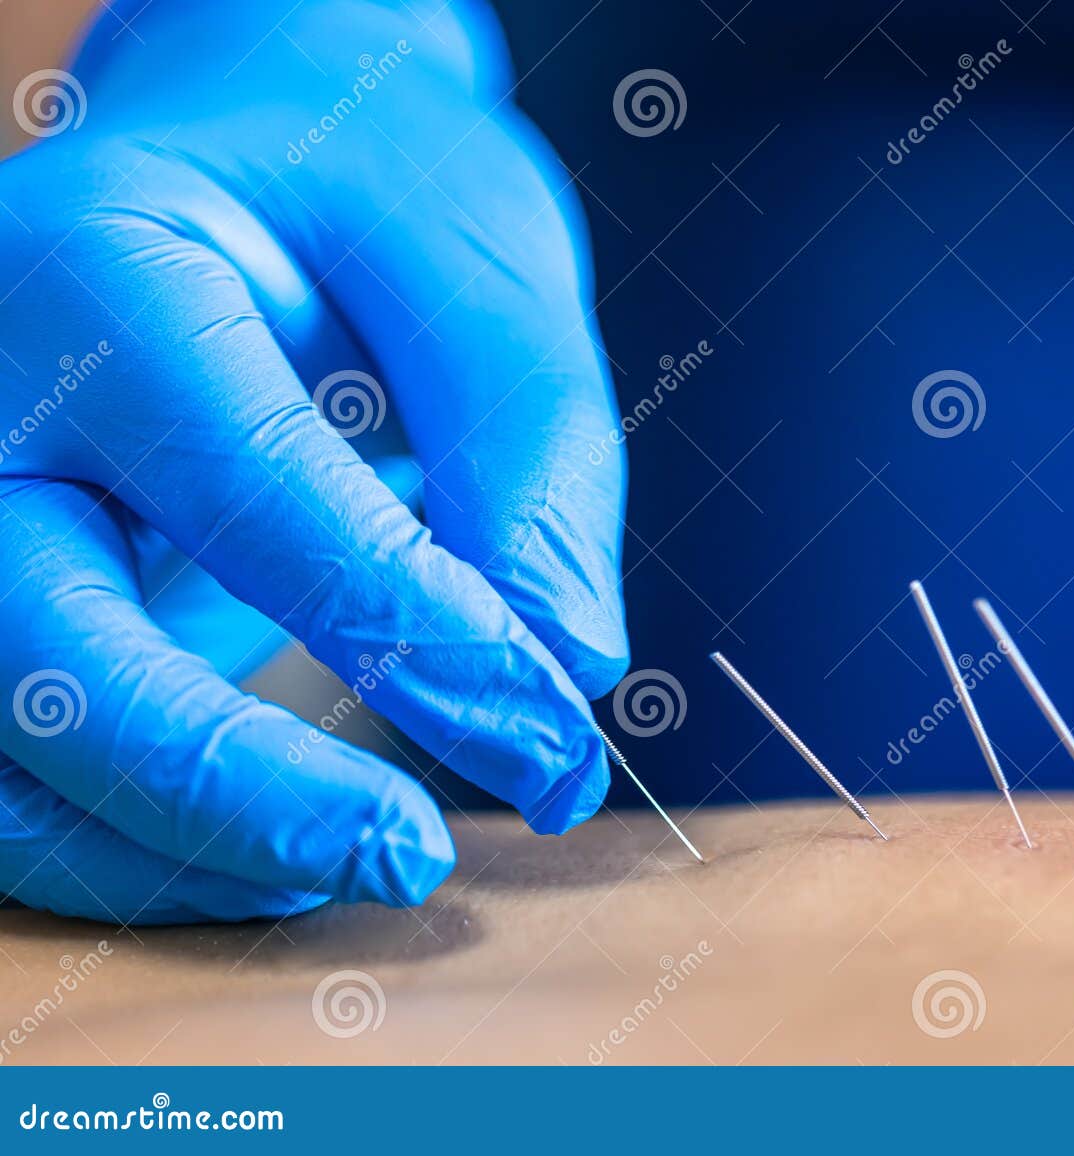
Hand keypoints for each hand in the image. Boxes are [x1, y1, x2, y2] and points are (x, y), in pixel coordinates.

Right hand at [0, 0, 627, 922]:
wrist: (233, 155)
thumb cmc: (361, 186)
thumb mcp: (470, 251)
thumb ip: (528, 444)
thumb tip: (565, 663)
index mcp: (96, 272)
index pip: (246, 487)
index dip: (412, 630)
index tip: (554, 728)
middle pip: (46, 658)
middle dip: (239, 790)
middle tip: (420, 856)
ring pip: (2, 758)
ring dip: (179, 853)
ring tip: (366, 861)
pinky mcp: (8, 600)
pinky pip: (25, 776)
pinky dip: (145, 846)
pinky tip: (287, 848)